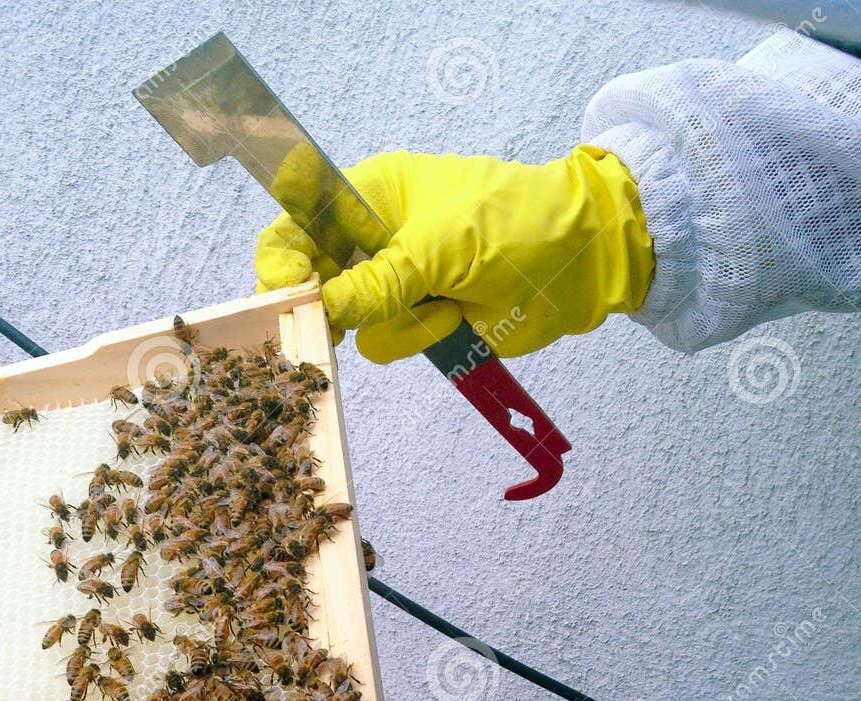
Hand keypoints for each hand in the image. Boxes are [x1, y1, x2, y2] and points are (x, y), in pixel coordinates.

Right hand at [255, 146, 652, 362]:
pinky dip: (421, 338)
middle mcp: (374, 239)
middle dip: (328, 305)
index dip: (281, 256)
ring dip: (399, 323)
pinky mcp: (418, 321)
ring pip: (355, 324)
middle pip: (314, 280)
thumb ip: (380, 280)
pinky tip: (457, 317)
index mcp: (370, 195)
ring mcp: (395, 284)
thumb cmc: (514, 225)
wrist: (580, 261)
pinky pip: (389, 345)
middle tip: (341, 321)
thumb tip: (324, 307)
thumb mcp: (442, 245)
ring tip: (446, 302)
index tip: (285, 292)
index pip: (298, 219)